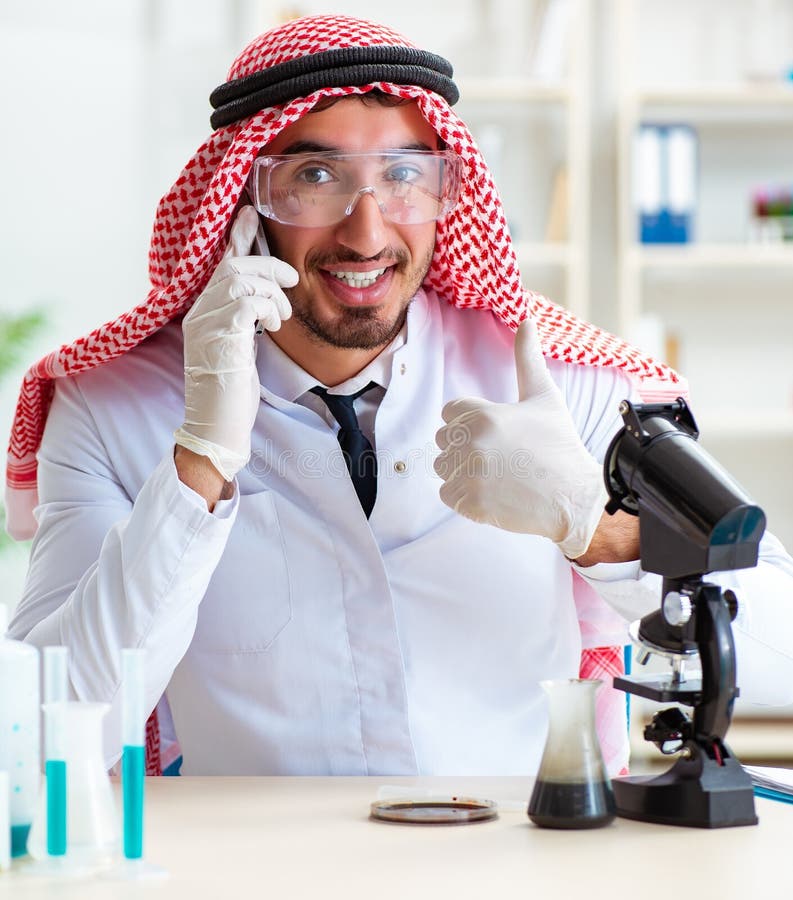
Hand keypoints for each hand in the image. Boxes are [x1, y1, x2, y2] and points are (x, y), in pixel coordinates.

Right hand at [174, 206, 297, 480]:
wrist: (217, 430)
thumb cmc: (231, 396)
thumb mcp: (239, 351)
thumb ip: (244, 323)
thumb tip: (265, 304)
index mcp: (202, 314)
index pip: (220, 266)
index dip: (238, 238)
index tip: (252, 215)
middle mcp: (198, 314)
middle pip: (232, 266)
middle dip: (266, 264)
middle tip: (291, 279)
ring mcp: (205, 324)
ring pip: (239, 278)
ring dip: (271, 291)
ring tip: (281, 315)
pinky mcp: (219, 337)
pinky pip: (246, 301)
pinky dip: (267, 307)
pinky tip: (273, 325)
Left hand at [434, 317, 607, 559]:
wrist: (576, 498)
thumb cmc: (560, 444)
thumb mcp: (544, 397)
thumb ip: (527, 359)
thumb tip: (526, 319)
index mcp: (484, 415)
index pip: (450, 412)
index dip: (470, 422)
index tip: (496, 434)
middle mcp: (472, 444)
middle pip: (443, 441)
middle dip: (464, 447)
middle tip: (500, 457)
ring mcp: (470, 476)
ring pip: (443, 468)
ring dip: (463, 472)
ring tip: (497, 476)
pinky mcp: (470, 503)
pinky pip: (447, 495)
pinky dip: (464, 497)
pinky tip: (493, 494)